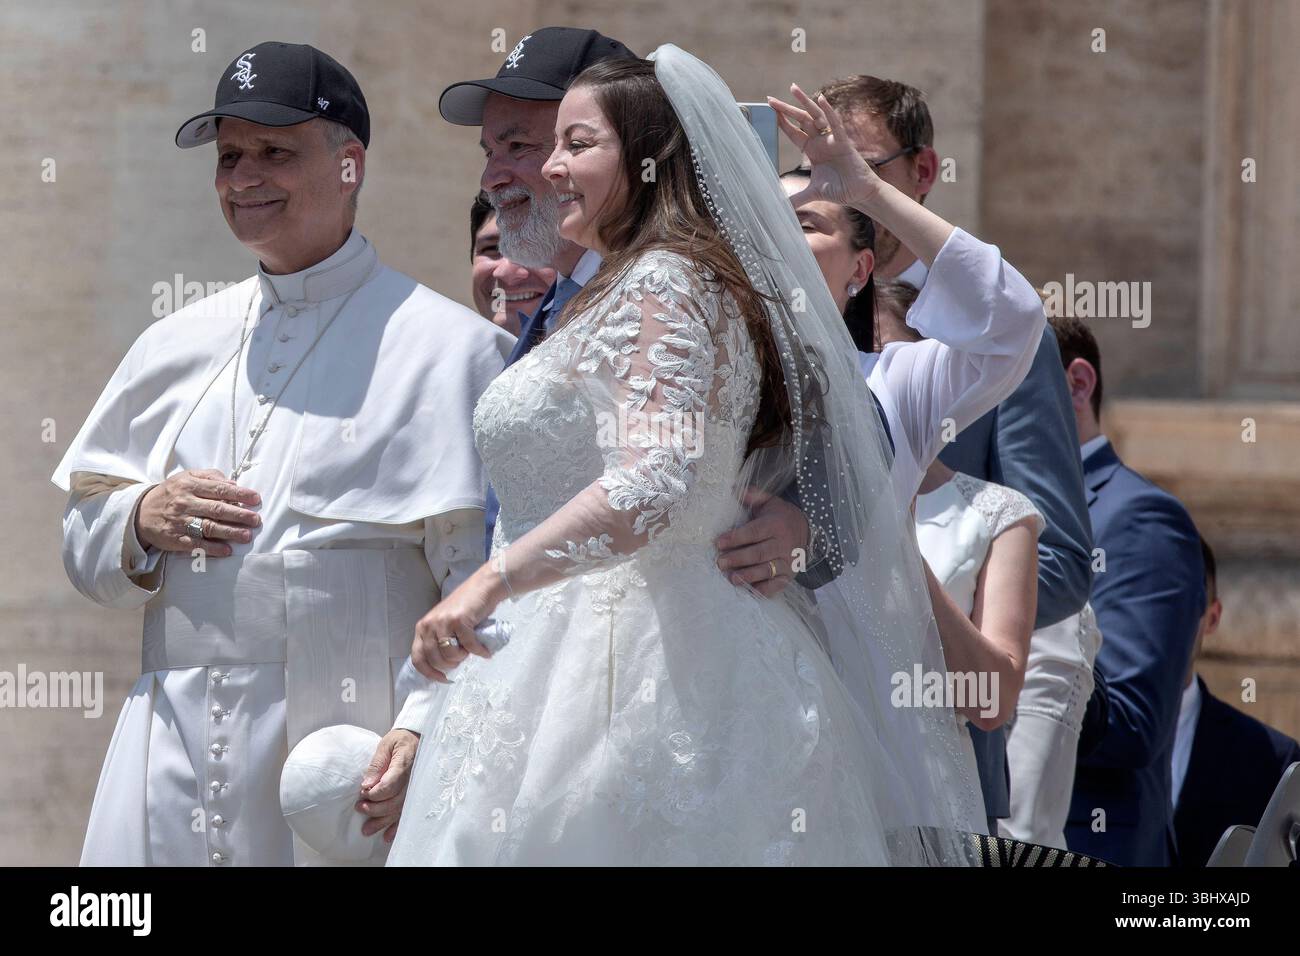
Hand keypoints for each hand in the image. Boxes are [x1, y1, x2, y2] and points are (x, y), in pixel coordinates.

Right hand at [135, 468, 260, 555]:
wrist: (140, 512)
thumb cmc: (171, 493)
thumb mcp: (187, 477)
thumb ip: (210, 477)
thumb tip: (233, 483)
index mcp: (189, 485)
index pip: (219, 489)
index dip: (240, 494)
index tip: (256, 499)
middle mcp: (185, 503)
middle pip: (216, 509)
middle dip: (239, 514)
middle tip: (256, 519)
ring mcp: (180, 522)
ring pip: (208, 527)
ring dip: (230, 532)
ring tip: (246, 535)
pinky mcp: (175, 538)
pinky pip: (196, 544)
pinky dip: (212, 548)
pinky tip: (227, 550)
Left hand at [356, 728, 418, 842]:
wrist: (420, 739)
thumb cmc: (401, 741)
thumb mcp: (386, 744)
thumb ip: (376, 764)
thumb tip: (367, 784)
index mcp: (404, 764)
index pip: (389, 785)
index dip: (374, 793)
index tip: (362, 793)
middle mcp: (413, 780)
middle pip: (394, 801)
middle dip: (375, 809)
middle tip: (360, 808)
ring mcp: (416, 789)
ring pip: (400, 811)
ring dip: (382, 822)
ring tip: (366, 829)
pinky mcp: (416, 795)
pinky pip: (408, 813)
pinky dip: (397, 827)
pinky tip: (387, 836)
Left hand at [410, 565, 502, 682]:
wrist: (483, 587)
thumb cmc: (467, 607)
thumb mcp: (445, 624)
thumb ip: (439, 641)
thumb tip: (443, 666)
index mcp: (423, 628)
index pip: (418, 658)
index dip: (429, 673)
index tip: (442, 679)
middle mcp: (429, 625)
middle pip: (435, 659)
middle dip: (450, 665)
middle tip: (462, 658)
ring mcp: (443, 622)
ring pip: (449, 655)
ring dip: (463, 657)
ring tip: (471, 650)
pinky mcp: (458, 621)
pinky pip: (468, 646)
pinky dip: (479, 651)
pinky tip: (484, 651)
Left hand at [715, 487, 809, 597]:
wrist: (808, 530)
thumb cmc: (780, 516)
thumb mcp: (770, 502)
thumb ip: (753, 496)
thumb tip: (733, 490)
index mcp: (776, 525)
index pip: (754, 532)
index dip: (735, 538)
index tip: (718, 542)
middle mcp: (783, 544)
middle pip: (758, 553)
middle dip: (738, 559)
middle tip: (720, 563)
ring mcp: (787, 561)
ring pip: (766, 570)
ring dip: (748, 576)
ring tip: (732, 578)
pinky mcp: (789, 575)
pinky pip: (777, 585)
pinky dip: (764, 590)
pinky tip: (751, 591)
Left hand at [767, 84, 882, 208]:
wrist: (859, 193)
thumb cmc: (839, 190)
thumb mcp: (813, 193)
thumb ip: (797, 198)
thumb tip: (781, 208)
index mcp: (811, 150)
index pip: (793, 132)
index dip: (782, 122)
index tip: (769, 112)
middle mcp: (820, 141)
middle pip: (800, 121)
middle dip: (786, 109)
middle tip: (770, 99)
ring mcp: (831, 139)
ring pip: (816, 116)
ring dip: (804, 102)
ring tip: (793, 88)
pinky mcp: (843, 142)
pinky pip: (836, 124)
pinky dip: (829, 111)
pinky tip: (821, 99)